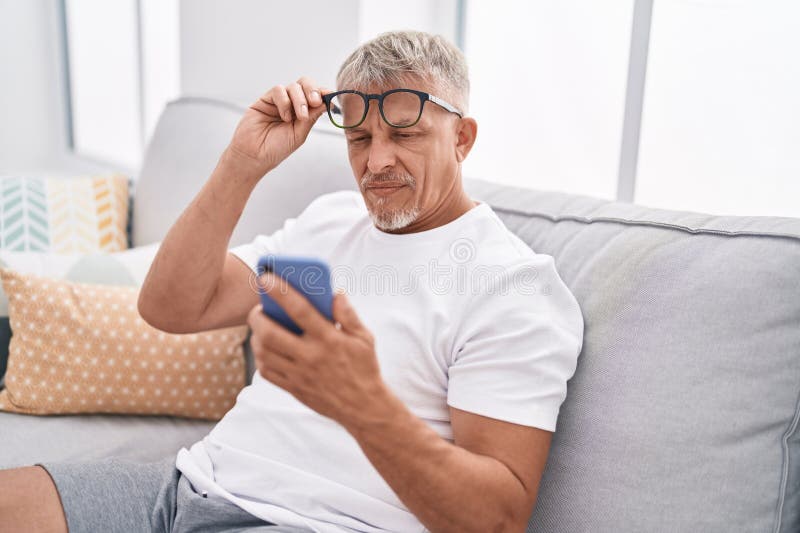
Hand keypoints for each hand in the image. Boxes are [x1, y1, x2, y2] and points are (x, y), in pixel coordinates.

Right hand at [226, 77, 330, 176]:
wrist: (255, 155)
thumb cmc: (276, 148)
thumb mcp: (299, 133)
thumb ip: (312, 117)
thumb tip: (327, 102)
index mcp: (303, 112)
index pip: (315, 96)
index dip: (323, 93)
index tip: (330, 96)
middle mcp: (292, 104)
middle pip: (305, 84)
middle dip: (313, 90)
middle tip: (315, 101)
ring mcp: (279, 101)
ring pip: (294, 86)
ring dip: (299, 100)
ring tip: (299, 117)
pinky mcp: (266, 99)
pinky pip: (279, 90)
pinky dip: (284, 102)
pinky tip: (284, 116)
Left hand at [247, 273, 389, 427]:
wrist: (364, 408)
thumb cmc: (364, 367)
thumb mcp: (364, 338)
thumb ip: (348, 313)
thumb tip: (335, 292)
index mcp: (330, 339)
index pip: (300, 309)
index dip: (280, 291)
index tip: (266, 277)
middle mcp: (311, 356)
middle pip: (271, 334)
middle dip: (257, 317)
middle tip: (258, 309)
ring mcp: (300, 375)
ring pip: (264, 353)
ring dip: (256, 337)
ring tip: (261, 327)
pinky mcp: (294, 389)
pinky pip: (267, 372)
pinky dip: (261, 357)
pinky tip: (266, 349)